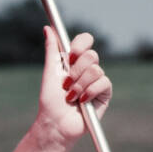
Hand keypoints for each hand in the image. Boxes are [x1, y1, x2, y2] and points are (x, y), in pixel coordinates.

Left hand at [37, 24, 112, 145]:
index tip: (70, 56)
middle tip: (66, 84)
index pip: (85, 41)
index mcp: (75, 61)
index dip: (80, 44)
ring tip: (71, 97)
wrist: (56, 123)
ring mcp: (97, 81)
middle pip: (91, 55)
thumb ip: (52, 50)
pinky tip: (81, 102)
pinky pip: (103, 83)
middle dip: (76, 71)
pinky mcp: (105, 93)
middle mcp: (87, 68)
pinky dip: (89, 92)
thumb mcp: (50, 72)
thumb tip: (47, 28)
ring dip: (79, 85)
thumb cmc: (51, 101)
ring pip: (96, 70)